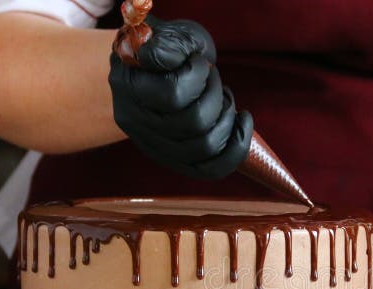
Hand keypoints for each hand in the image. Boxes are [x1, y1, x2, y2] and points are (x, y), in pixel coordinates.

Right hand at [108, 17, 252, 177]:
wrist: (166, 71)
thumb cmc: (173, 49)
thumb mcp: (174, 34)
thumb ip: (171, 43)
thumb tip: (165, 58)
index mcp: (128, 84)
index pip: (173, 93)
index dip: (198, 75)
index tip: (199, 61)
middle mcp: (134, 120)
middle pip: (193, 123)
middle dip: (217, 97)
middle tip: (215, 80)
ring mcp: (152, 145)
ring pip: (204, 146)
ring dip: (227, 119)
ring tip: (225, 100)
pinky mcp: (174, 161)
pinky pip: (210, 170)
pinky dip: (236, 148)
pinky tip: (243, 122)